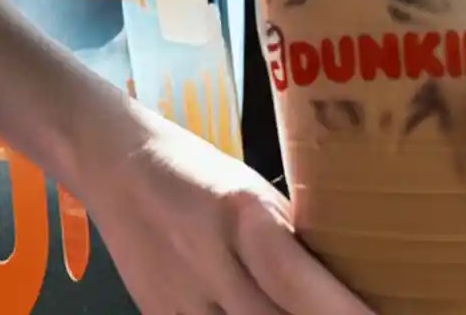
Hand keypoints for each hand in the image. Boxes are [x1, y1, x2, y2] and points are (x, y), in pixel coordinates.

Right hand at [81, 103, 374, 314]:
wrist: (113, 165)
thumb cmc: (199, 172)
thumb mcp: (254, 193)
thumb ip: (294, 244)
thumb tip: (352, 285)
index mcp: (242, 215)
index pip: (300, 284)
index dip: (345, 313)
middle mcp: (209, 262)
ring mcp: (178, 301)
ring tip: (304, 313)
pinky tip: (255, 312)